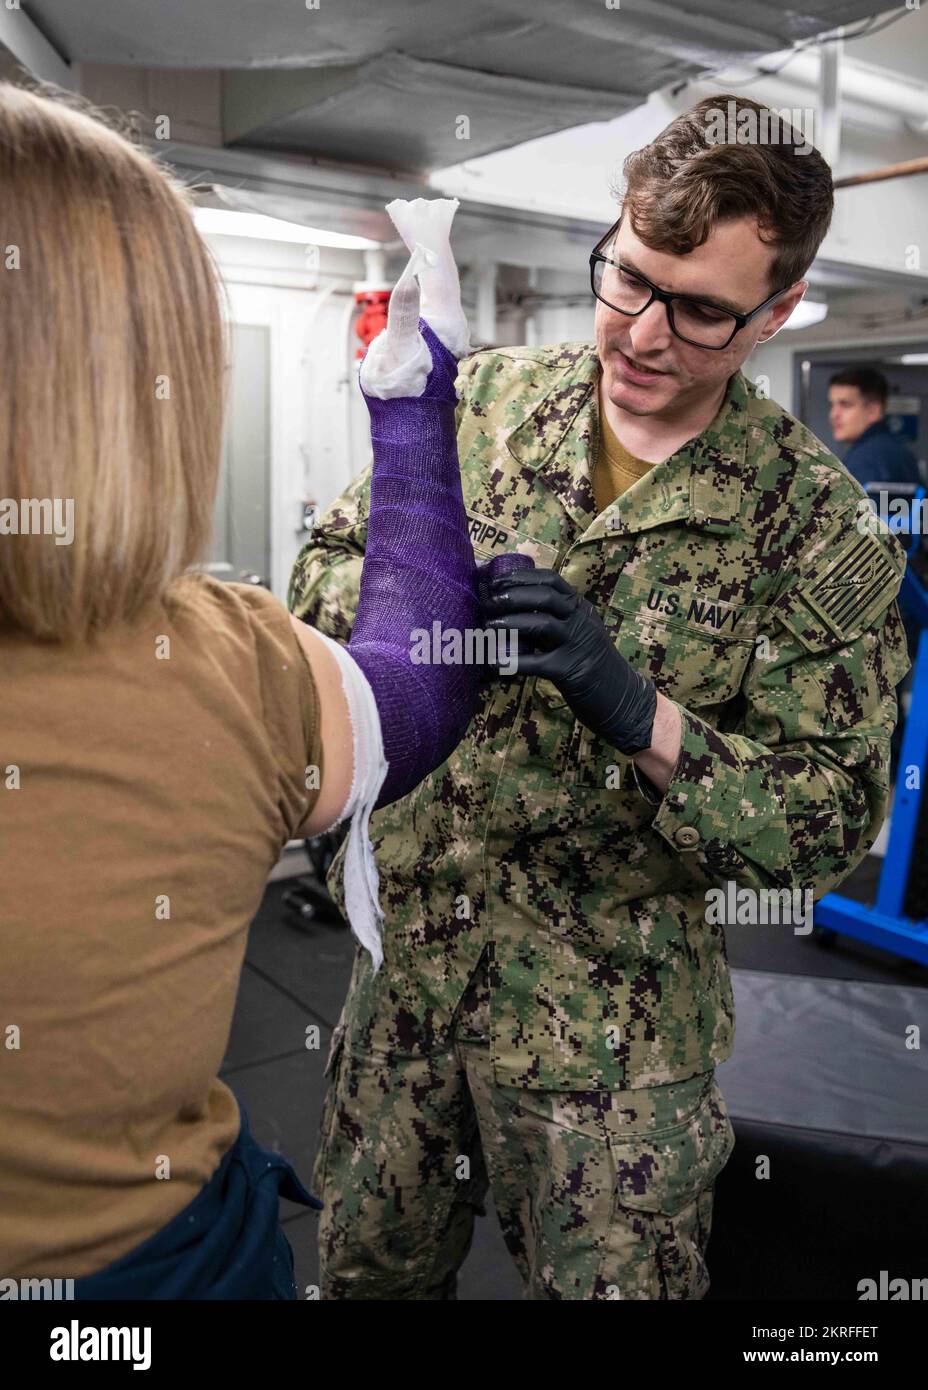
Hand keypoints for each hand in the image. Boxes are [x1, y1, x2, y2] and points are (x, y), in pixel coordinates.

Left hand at [481, 568, 657, 755]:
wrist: (622, 697)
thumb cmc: (591, 664)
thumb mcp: (578, 633)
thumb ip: (554, 620)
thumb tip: (512, 611)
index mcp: (581, 608)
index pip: (552, 581)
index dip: (522, 577)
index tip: (497, 581)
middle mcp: (581, 621)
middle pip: (546, 597)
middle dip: (514, 595)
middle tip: (489, 602)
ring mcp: (578, 645)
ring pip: (542, 624)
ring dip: (511, 623)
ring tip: (488, 626)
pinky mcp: (572, 671)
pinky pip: (537, 663)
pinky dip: (513, 662)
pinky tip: (493, 663)